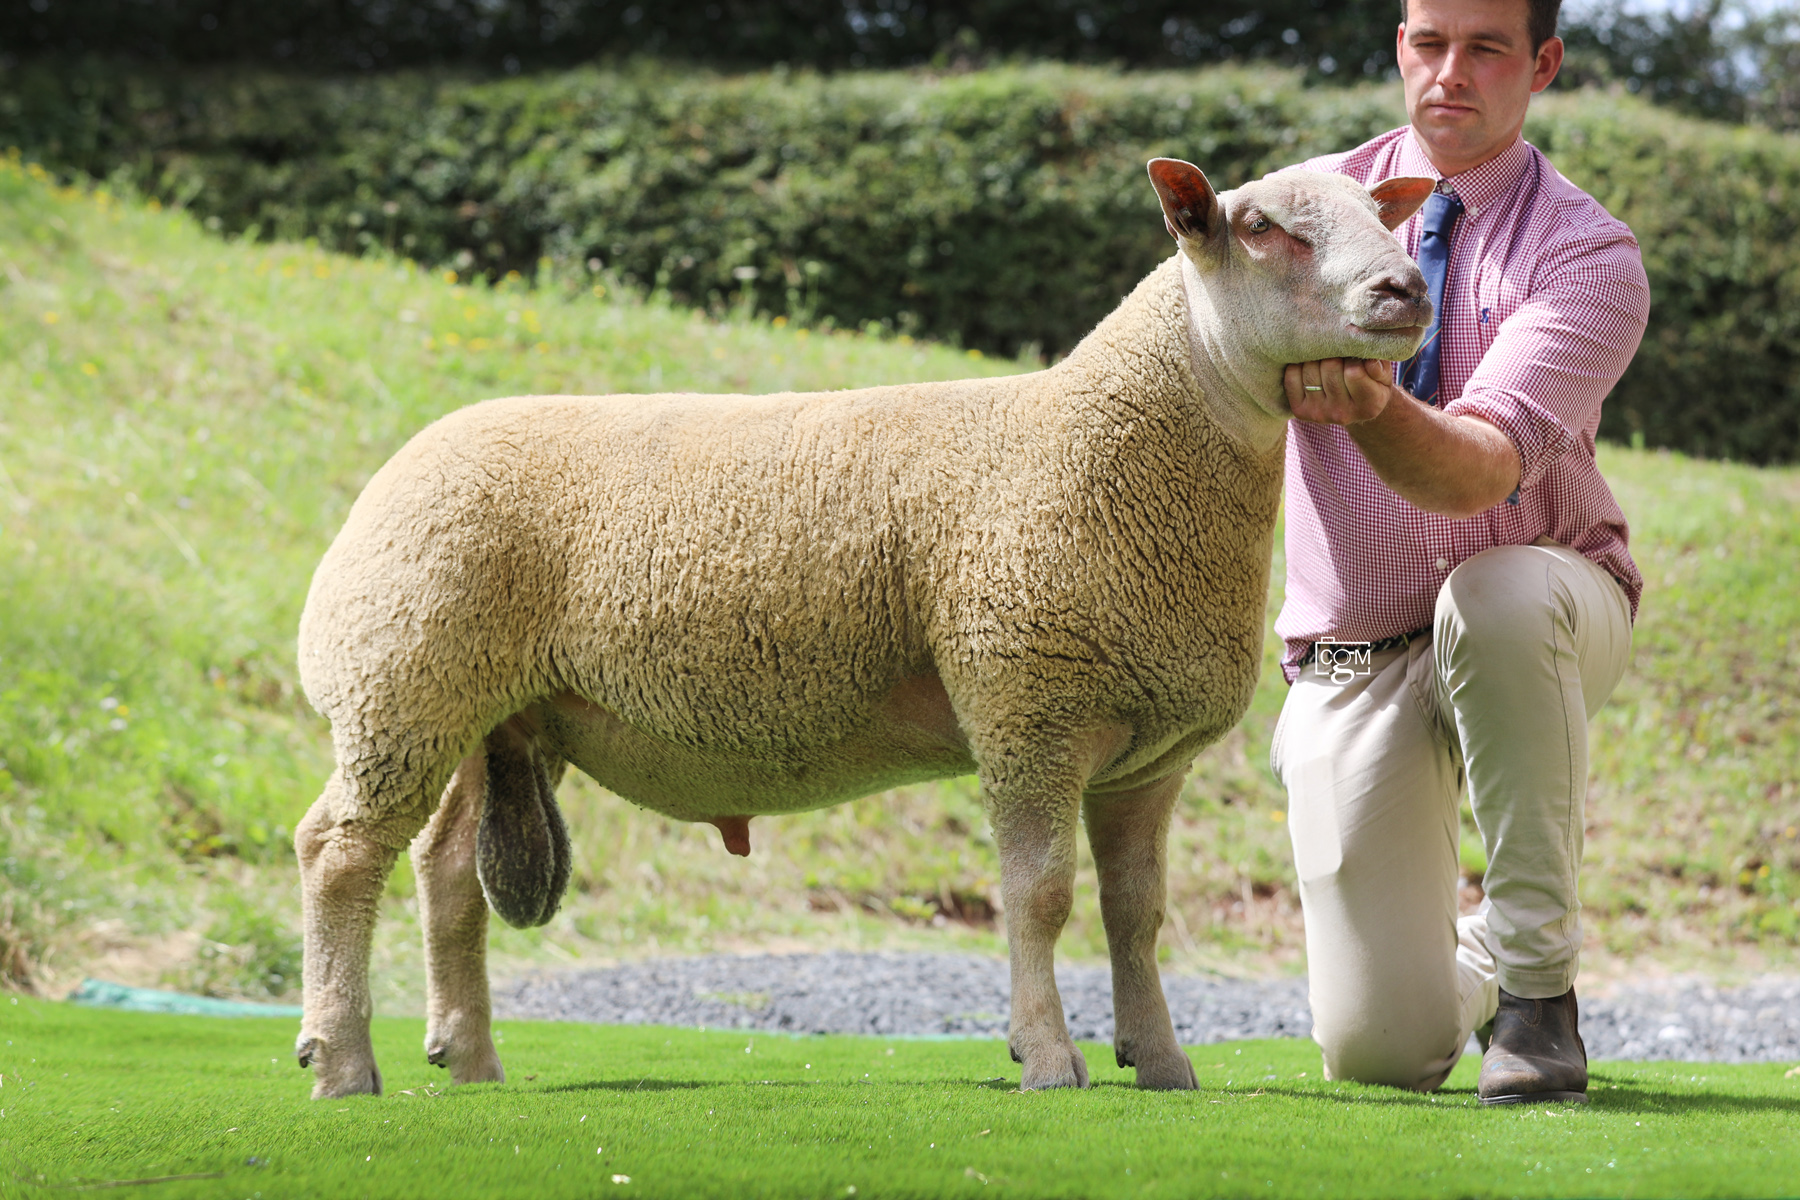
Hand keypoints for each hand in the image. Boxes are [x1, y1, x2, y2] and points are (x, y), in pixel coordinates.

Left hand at [1283, 358, 1397, 425]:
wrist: (1354, 405)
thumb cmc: (1371, 382)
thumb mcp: (1384, 375)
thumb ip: (1380, 367)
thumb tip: (1368, 362)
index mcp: (1369, 405)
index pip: (1353, 373)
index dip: (1353, 357)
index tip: (1354, 357)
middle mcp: (1343, 414)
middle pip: (1330, 368)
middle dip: (1334, 355)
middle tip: (1338, 354)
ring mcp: (1319, 414)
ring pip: (1310, 370)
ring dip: (1316, 358)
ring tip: (1325, 358)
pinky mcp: (1301, 411)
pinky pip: (1292, 378)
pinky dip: (1298, 366)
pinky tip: (1310, 366)